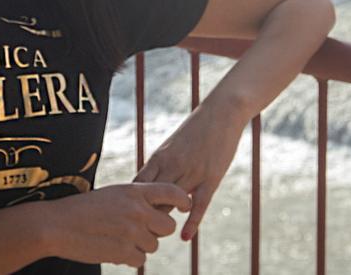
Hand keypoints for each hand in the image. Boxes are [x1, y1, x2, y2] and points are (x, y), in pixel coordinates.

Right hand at [44, 182, 190, 267]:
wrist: (57, 225)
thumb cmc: (83, 209)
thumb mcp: (112, 195)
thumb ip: (136, 200)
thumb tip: (155, 213)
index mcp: (134, 191)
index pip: (171, 191)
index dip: (183, 200)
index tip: (185, 206)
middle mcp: (138, 210)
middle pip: (168, 226)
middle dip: (158, 231)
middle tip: (140, 230)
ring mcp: (132, 232)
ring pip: (153, 245)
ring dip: (140, 245)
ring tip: (117, 238)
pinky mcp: (124, 252)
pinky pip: (139, 259)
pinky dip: (128, 258)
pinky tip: (112, 248)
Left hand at [133, 96, 250, 240]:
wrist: (222, 112)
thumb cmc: (196, 129)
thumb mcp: (172, 145)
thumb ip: (162, 164)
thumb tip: (150, 182)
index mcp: (159, 157)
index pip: (138, 186)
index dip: (131, 203)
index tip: (128, 216)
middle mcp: (172, 166)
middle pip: (151, 199)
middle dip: (144, 216)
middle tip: (139, 234)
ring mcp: (192, 173)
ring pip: (172, 203)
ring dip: (165, 221)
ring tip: (158, 237)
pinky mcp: (211, 178)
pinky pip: (198, 205)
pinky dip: (190, 223)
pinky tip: (184, 237)